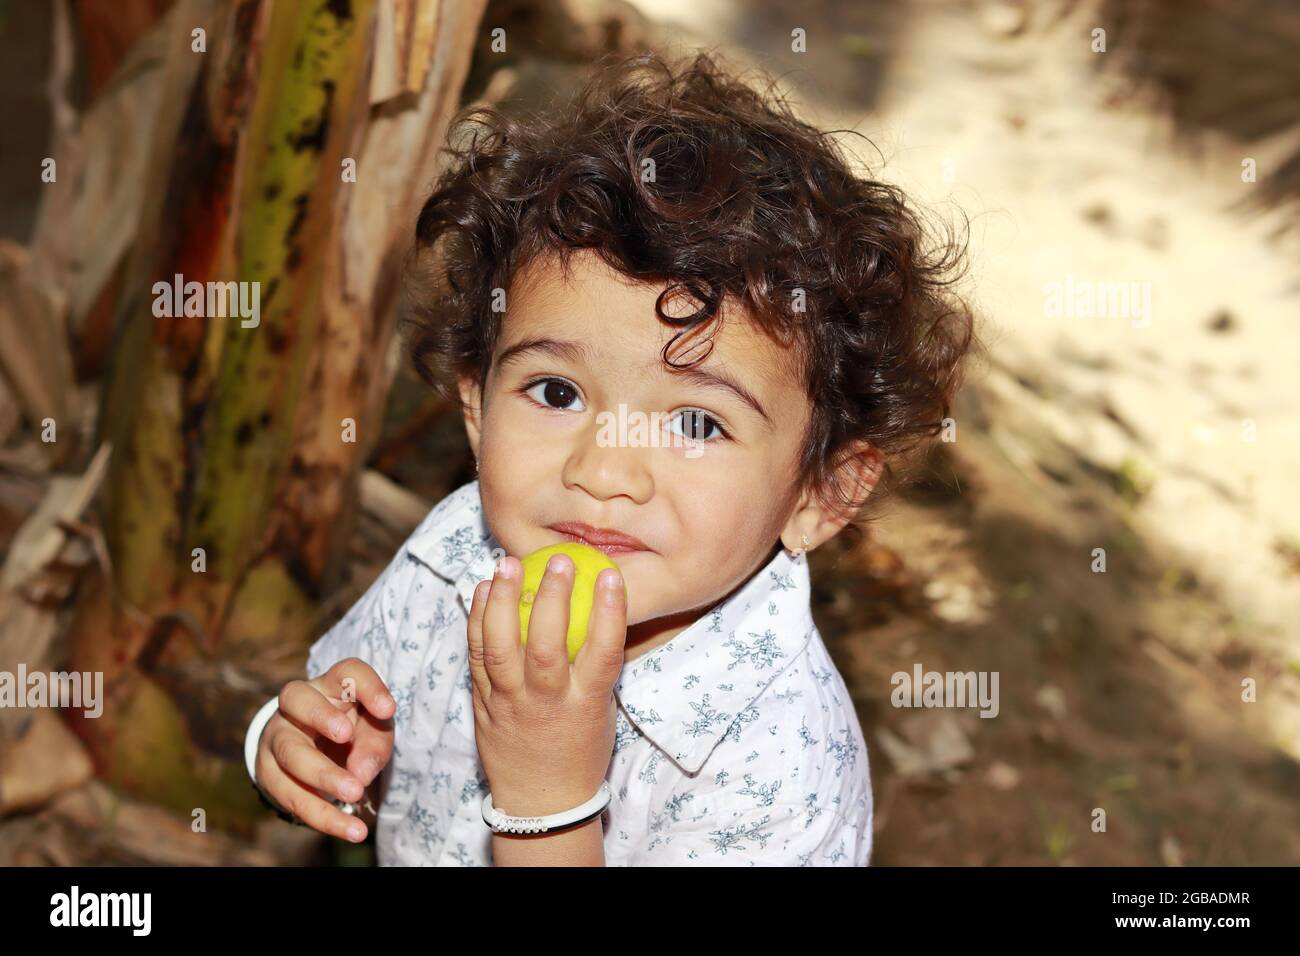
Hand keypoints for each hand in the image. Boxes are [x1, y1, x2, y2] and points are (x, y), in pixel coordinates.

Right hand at [254, 657, 395, 841]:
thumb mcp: (374, 732)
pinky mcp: (268, 772)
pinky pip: (290, 794)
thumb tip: (359, 774)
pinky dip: (322, 815)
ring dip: (322, 775)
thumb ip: (374, 746)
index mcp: (332, 685)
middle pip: (297, 699)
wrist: (315, 750)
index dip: (367, 686)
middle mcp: (297, 704)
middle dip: (321, 717)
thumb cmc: (354, 731)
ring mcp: (277, 735)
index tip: (388, 710)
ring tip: (355, 794)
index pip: (348, 672)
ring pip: (289, 751)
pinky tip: (350, 829)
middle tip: (346, 736)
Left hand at [467, 552, 625, 817]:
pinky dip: (478, 620)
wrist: (540, 802)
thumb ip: (597, 666)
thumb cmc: (580, 749)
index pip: (602, 654)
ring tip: (508, 563)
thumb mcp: (601, 710)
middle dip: (553, 599)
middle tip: (559, 561)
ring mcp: (510, 704)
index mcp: (584, 706)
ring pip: (502, 649)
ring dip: (504, 602)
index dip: (609, 613)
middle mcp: (546, 704)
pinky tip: (483, 590)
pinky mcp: (483, 704)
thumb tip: (601, 608)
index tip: (612, 575)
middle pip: (547, 648)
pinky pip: (477, 657)